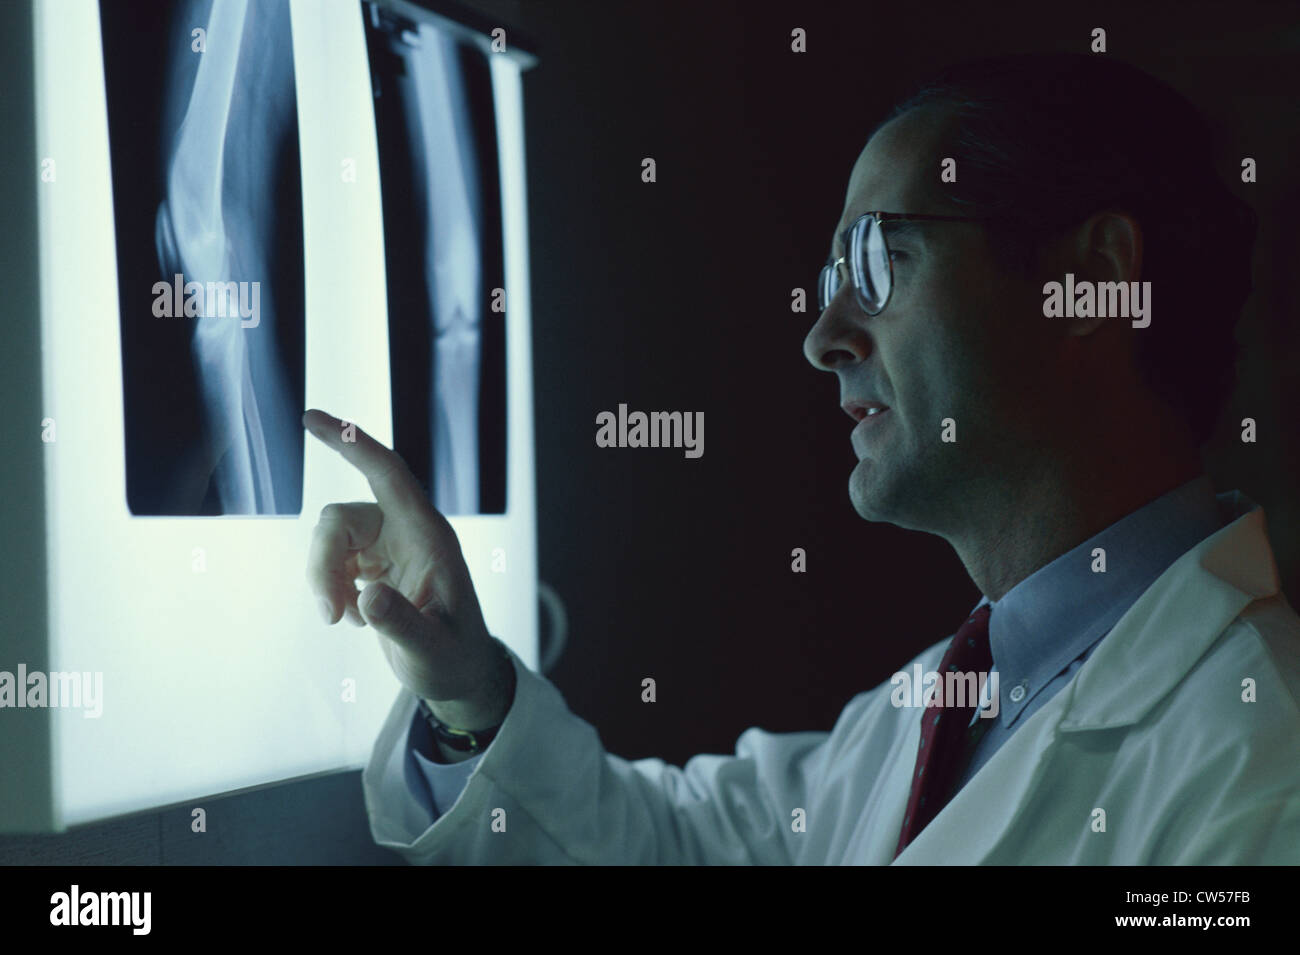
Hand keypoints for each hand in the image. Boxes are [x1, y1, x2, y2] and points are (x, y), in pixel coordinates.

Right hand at [303, 409, 512, 729]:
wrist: (458, 674)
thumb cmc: (454, 659)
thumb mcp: (431, 650)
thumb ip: (402, 625)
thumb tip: (368, 596)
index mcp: (429, 535)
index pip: (387, 473)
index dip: (352, 443)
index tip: (311, 417)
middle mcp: (408, 532)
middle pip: (340, 517)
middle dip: (321, 563)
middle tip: (329, 615)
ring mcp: (389, 546)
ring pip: (330, 538)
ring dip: (322, 579)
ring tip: (342, 620)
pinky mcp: (374, 564)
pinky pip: (332, 559)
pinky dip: (330, 588)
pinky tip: (355, 617)